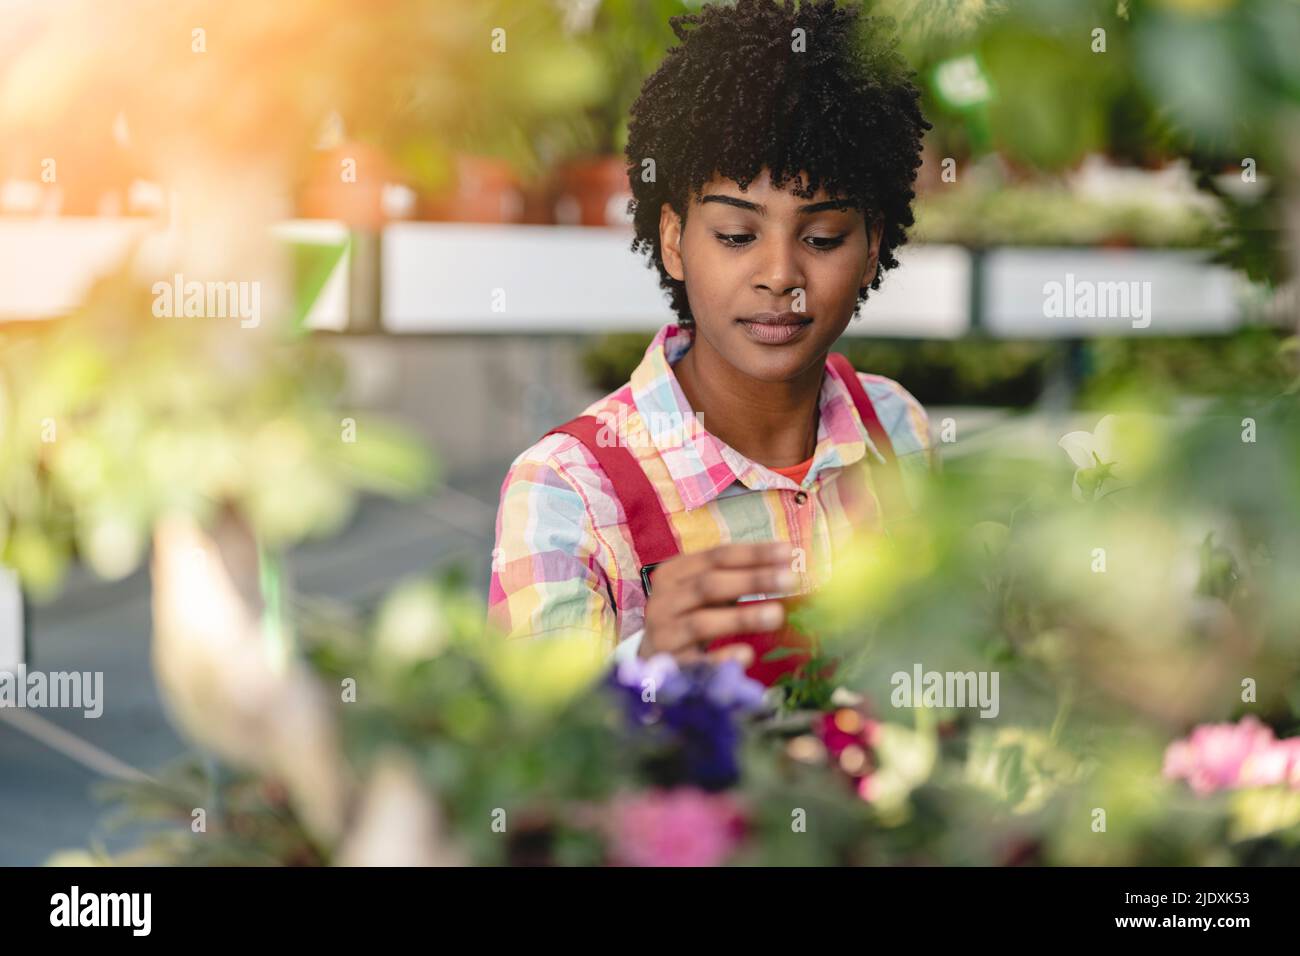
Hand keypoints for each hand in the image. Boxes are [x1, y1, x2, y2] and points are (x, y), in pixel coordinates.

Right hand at [639, 542, 797, 663]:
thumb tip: (785, 566)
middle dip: (752, 580)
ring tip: (777, 615)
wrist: (653, 657)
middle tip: (791, 580)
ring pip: (702, 623)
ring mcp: (663, 635)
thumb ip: (735, 578)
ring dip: (741, 618)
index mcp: (673, 574)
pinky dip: (722, 658)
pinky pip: (697, 663)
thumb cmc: (689, 616)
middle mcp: (663, 601)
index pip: (716, 557)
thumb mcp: (703, 593)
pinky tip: (747, 654)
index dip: (753, 553)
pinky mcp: (668, 667)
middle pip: (709, 585)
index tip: (787, 552)